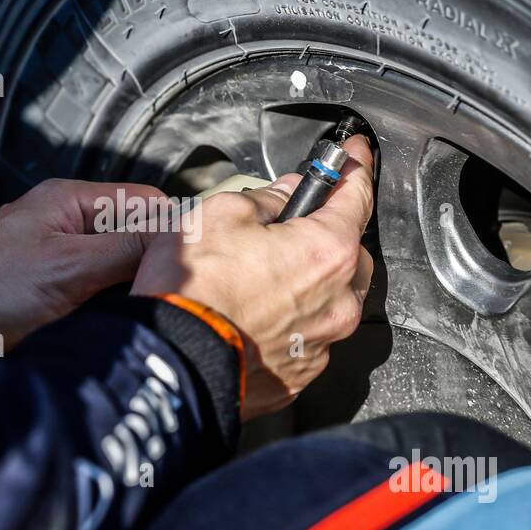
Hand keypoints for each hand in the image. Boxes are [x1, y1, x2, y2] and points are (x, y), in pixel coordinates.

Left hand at [0, 179, 166, 347]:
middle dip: (150, 261)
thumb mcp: (68, 265)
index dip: (169, 229)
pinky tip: (116, 323)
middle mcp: (64, 222)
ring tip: (144, 310)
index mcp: (68, 200)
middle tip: (168, 293)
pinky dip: (107, 306)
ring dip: (129, 287)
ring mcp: (56, 257)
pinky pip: (94, 291)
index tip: (189, 262)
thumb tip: (177, 240)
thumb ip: (124, 249)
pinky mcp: (48, 290)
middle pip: (131, 234)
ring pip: (115, 266)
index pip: (142, 201)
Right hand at [131, 135, 375, 419]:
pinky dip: (292, 322)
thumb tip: (285, 197)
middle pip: (349, 254)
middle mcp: (337, 302)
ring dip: (310, 283)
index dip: (356, 169)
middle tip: (290, 227)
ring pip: (332, 300)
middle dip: (328, 235)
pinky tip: (256, 315)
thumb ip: (267, 199)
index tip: (356, 154)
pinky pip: (308, 338)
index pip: (357, 198)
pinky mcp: (299, 375)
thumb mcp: (222, 214)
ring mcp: (321, 344)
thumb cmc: (194, 289)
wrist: (173, 360)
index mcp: (326, 252)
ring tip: (262, 278)